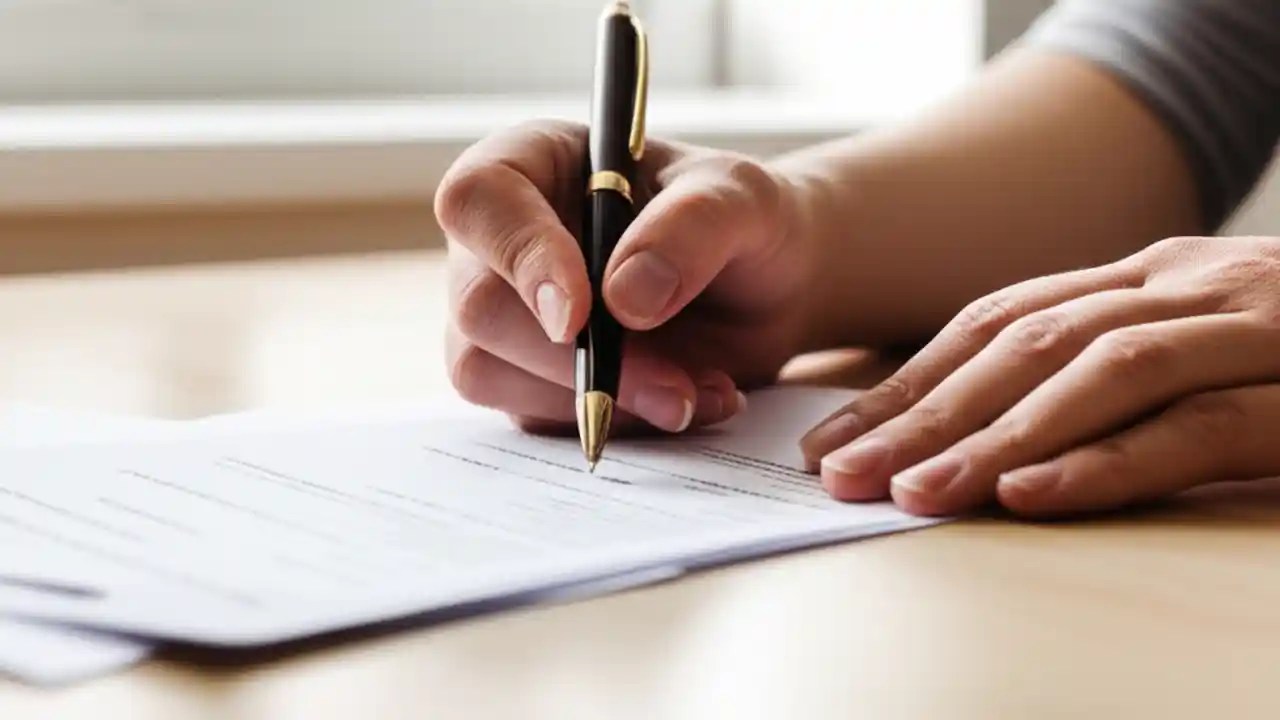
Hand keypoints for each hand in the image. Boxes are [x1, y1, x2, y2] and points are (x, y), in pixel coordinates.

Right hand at [436, 120, 814, 433]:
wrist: (769, 291)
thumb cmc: (746, 220)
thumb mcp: (744, 199)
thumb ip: (693, 227)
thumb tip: (622, 297)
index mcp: (534, 165)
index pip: (478, 199)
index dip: (518, 256)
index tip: (580, 313)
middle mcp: (502, 241)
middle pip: (477, 306)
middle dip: (572, 359)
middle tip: (672, 382)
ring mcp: (507, 315)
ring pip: (488, 372)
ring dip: (597, 400)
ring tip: (696, 389)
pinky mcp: (528, 379)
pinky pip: (536, 418)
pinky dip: (616, 423)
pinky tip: (687, 400)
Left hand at [802, 236, 1279, 516]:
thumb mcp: (1189, 347)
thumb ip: (1103, 373)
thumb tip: (979, 438)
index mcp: (1146, 276)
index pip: (996, 322)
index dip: (909, 381)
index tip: (835, 437)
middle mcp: (1185, 286)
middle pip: (1024, 346)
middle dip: (921, 413)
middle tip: (839, 473)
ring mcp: (1249, 327)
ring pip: (1097, 377)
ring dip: (993, 438)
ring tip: (912, 496)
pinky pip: (1194, 424)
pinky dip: (1107, 462)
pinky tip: (1032, 494)